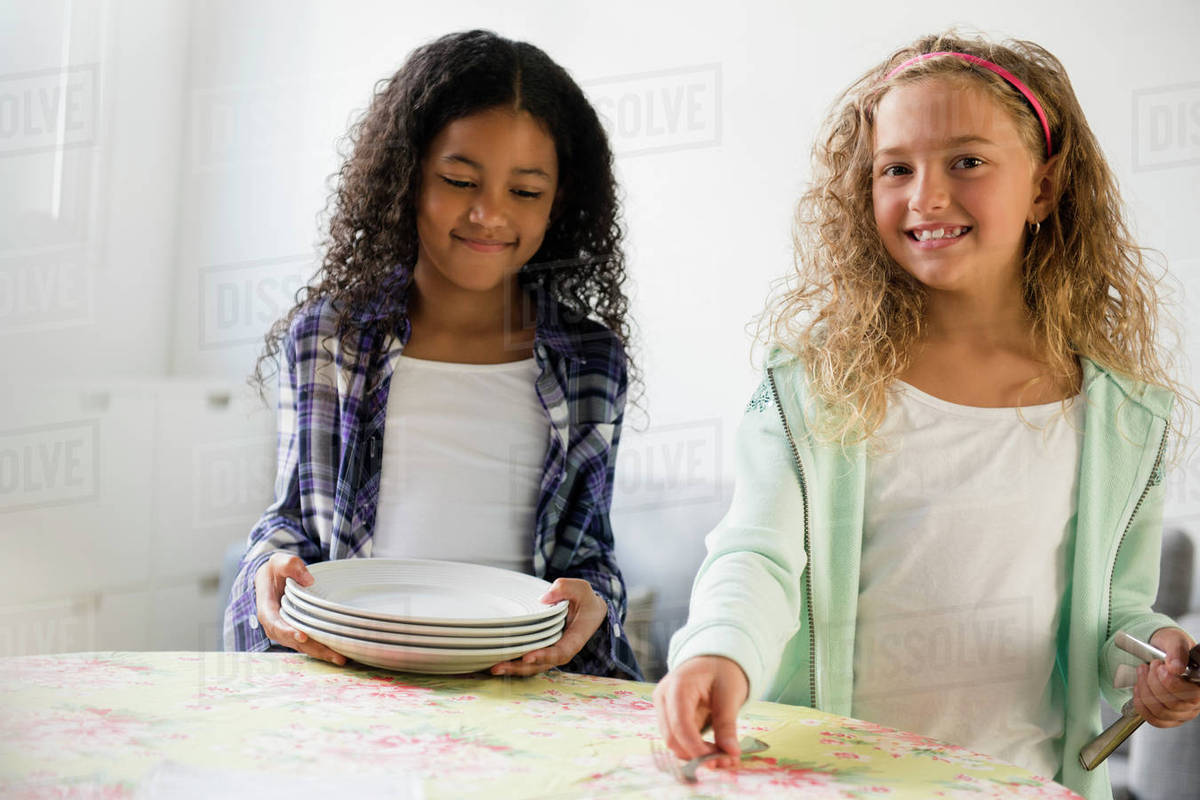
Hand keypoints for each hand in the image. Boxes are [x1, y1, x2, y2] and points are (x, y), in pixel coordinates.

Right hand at [254, 553, 345, 665]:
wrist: (272, 578)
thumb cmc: (276, 570)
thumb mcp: (280, 561)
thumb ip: (292, 566)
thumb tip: (309, 580)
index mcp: (267, 609)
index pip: (276, 624)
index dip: (288, 632)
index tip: (302, 636)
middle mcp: (274, 625)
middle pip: (293, 641)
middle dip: (313, 649)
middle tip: (334, 655)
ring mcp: (284, 631)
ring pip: (302, 646)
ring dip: (320, 653)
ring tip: (341, 659)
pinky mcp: (294, 632)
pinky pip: (307, 643)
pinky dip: (321, 649)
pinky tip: (338, 653)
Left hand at [489, 578, 605, 676]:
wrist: (590, 611)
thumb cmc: (584, 600)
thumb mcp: (580, 589)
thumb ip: (565, 588)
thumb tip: (544, 597)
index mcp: (575, 638)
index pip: (560, 652)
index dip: (544, 656)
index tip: (528, 656)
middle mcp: (563, 650)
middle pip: (541, 665)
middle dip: (520, 668)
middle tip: (498, 666)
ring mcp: (552, 652)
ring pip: (533, 666)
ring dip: (514, 669)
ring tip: (493, 668)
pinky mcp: (543, 649)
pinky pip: (529, 660)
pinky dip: (514, 663)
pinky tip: (496, 661)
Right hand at [653, 655, 748, 769]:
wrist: (714, 658)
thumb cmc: (722, 671)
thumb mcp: (730, 694)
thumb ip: (727, 725)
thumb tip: (731, 754)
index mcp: (678, 686)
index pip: (680, 725)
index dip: (696, 748)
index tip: (716, 762)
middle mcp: (663, 697)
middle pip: (672, 737)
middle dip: (697, 754)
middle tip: (725, 761)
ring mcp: (663, 706)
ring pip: (673, 741)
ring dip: (696, 754)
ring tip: (723, 756)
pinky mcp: (667, 715)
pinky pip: (678, 737)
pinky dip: (694, 747)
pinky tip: (713, 749)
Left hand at [1132, 627, 1199, 726]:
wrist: (1161, 650)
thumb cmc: (1171, 646)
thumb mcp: (1174, 640)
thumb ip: (1177, 651)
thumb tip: (1176, 667)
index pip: (1192, 695)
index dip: (1172, 683)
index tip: (1160, 666)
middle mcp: (1196, 702)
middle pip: (1173, 704)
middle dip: (1154, 682)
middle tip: (1150, 665)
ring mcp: (1183, 712)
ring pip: (1161, 711)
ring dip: (1144, 689)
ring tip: (1143, 671)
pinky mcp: (1169, 718)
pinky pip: (1154, 719)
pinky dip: (1141, 703)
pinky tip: (1139, 687)